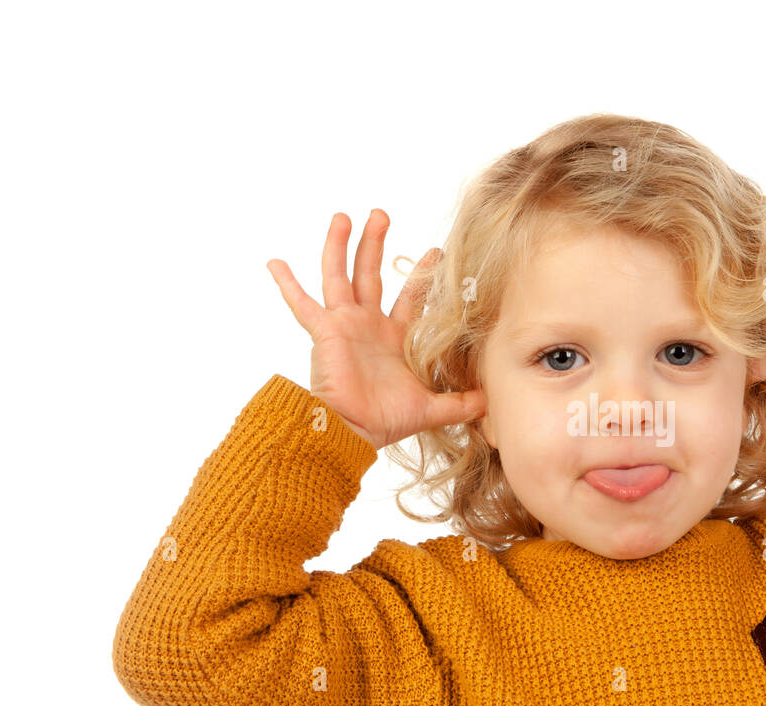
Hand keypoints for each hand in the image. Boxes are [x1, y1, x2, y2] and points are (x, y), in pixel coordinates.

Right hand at [266, 210, 485, 449]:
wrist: (352, 431)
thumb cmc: (386, 421)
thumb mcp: (432, 408)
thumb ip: (461, 403)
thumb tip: (491, 401)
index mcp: (394, 338)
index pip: (411, 298)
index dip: (421, 276)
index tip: (435, 250)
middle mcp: (368, 325)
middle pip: (371, 274)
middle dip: (375, 243)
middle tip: (380, 213)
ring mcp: (344, 325)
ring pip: (340, 276)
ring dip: (340, 246)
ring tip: (342, 216)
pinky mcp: (325, 332)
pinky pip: (302, 304)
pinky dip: (288, 284)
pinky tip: (274, 262)